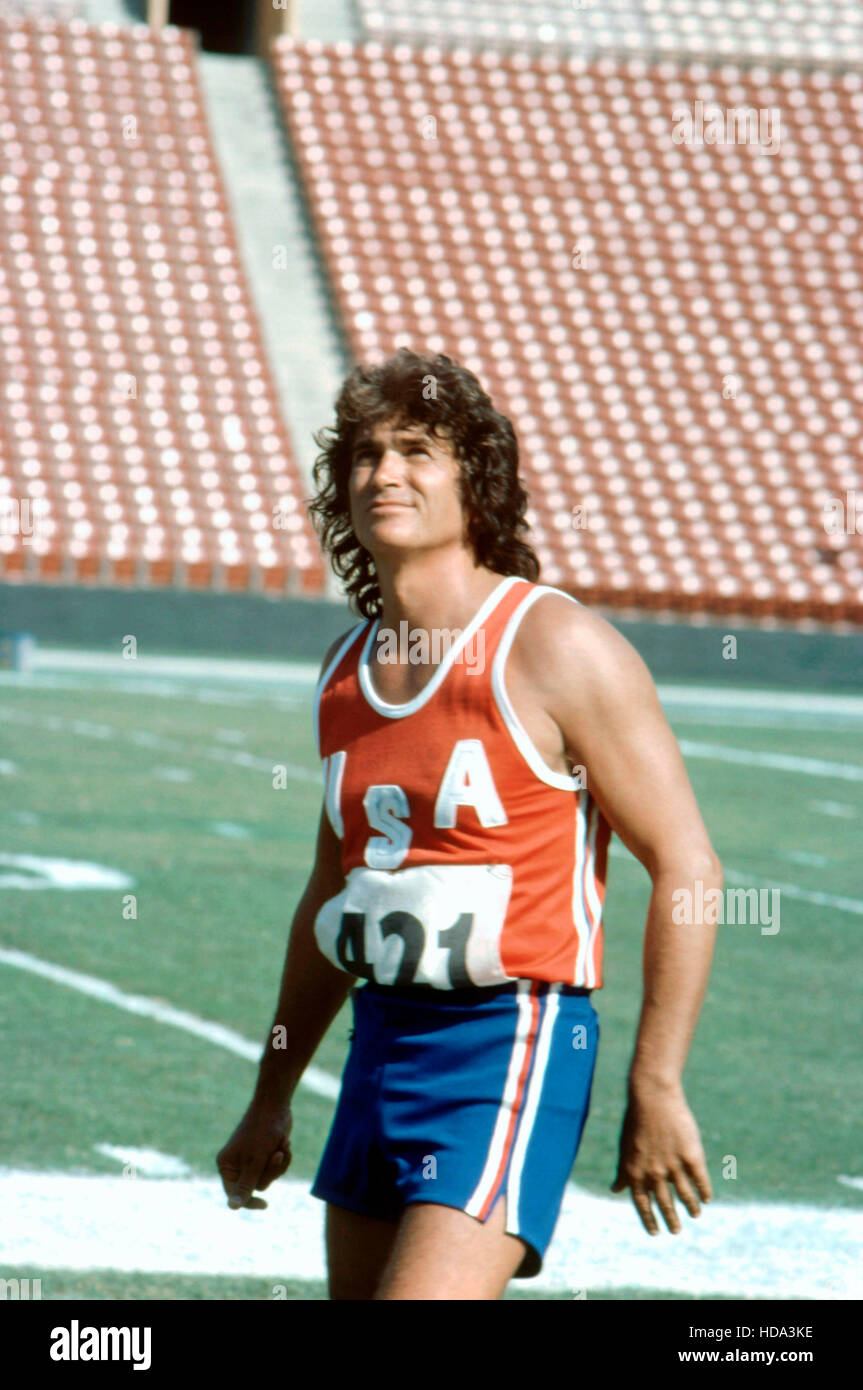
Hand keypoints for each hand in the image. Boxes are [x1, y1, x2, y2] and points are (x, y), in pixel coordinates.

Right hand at [216, 1102, 292, 1211]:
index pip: (234, 1194)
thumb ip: (246, 1185)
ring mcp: (251, 1159)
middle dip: (270, 1172)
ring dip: (279, 1164)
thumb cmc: (262, 1131)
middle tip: (276, 1155)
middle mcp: (237, 1164)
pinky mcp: (265, 1155)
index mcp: (226, 1165)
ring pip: (268, 1178)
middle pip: (255, 1187)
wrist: (276, 1105)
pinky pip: (276, 1169)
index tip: (265, 1205)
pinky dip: (284, 1159)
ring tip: (282, 1145)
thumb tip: (232, 1208)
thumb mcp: (255, 1161)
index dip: (249, 1202)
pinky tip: (286, 1143)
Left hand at [610, 1081, 711, 1235]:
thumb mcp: (625, 1147)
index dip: (649, 1220)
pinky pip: (700, 1180)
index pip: (642, 1204)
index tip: (655, 1233)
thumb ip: (623, 1171)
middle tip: (676, 1231)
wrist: (652, 1096)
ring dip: (691, 1208)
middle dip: (671, 1220)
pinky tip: (707, 1198)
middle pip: (665, 1204)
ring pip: (685, 1196)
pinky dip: (704, 1191)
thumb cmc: (636, 1120)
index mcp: (635, 1172)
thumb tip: (615, 1189)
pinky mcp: (691, 1155)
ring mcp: (673, 1165)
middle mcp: (654, 1173)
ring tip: (695, 1215)